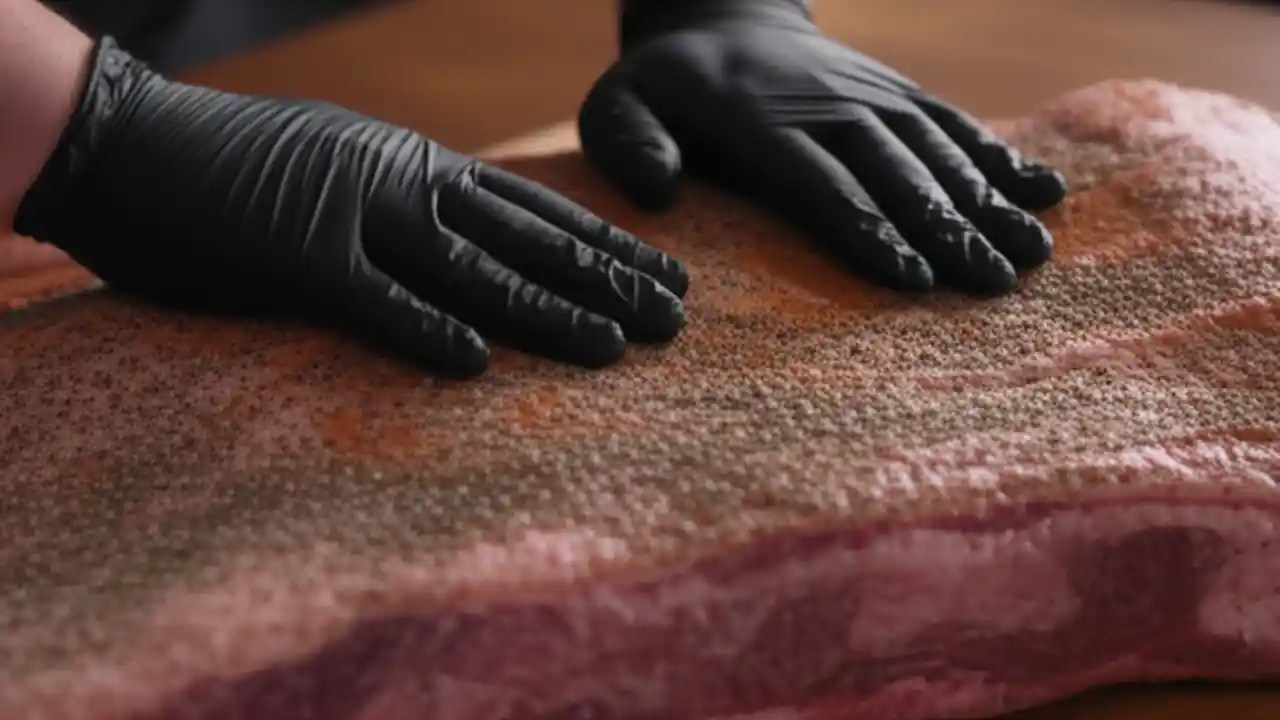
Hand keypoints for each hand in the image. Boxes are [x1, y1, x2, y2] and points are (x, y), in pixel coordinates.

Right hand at [16, 38, 687, 377]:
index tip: (666, 274)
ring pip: (472, 269)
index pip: (533, 211)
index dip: (604, 245)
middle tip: (675, 318)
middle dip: (605, 279)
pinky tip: (479, 364)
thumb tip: (464, 234)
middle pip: (524, 239)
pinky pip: (374, 299)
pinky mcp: (296, 257)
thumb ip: (407, 200)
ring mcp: (352, 217)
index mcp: (415, 166)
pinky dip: (425, 330)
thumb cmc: (236, 167)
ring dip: (546, 309)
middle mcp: (402, 185)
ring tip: (614, 347)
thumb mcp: (344, 168)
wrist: (128, 143)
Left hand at [580, 0, 1067, 294]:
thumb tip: (658, 188)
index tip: (910, 276)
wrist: (721, 15)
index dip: (868, 229)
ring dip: (987, 203)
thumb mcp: (617, 106)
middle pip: (896, 174)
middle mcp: (830, 108)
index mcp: (762, 123)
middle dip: (947, 229)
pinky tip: (1046, 192)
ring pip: (938, 152)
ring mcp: (874, 97)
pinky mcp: (900, 93)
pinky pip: (955, 122)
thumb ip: (629, 143)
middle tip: (993, 283)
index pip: (824, 183)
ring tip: (1031, 255)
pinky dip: (1000, 157)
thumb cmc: (664, 87)